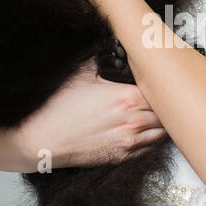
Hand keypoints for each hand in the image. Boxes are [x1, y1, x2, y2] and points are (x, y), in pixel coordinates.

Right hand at [0, 59, 165, 171]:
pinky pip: (149, 148)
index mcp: (126, 98)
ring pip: (161, 133)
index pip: (162, 91)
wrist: (40, 139)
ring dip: (162, 122)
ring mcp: (128, 142)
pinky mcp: (121, 157)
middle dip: (166, 103)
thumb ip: (104, 62)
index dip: (165, 84)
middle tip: (166, 94)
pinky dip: (152, 138)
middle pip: (166, 113)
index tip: (164, 78)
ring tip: (160, 112)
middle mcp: (132, 122)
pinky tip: (147, 129)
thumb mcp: (80, 74)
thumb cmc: (56, 109)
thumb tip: (113, 49)